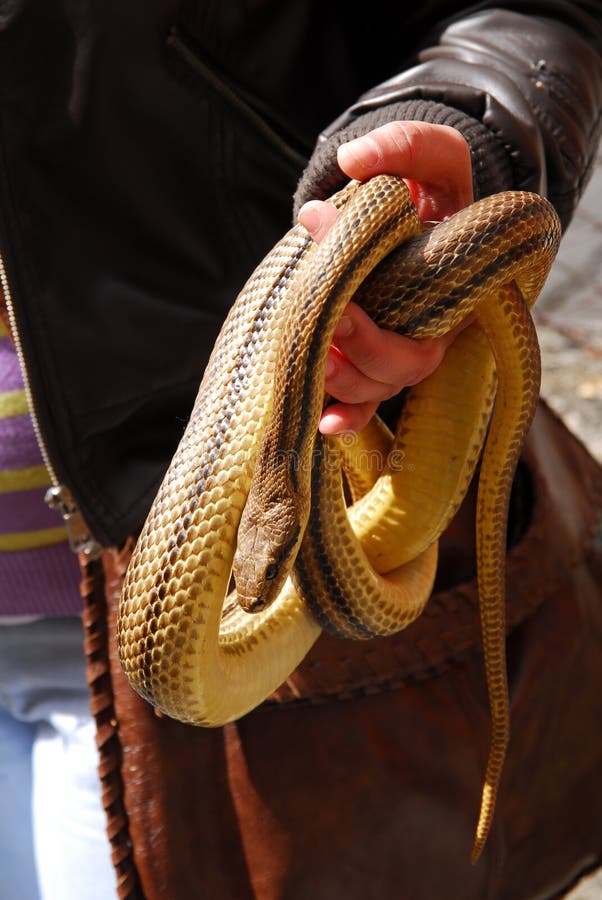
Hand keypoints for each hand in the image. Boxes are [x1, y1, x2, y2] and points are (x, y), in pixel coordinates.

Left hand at [297, 121, 472, 433]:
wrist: (413, 213)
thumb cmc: (423, 189)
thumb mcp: (428, 157)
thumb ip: (402, 146)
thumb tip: (351, 160)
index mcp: (455, 276)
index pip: (437, 296)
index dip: (404, 295)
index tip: (345, 295)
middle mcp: (438, 321)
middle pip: (414, 358)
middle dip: (369, 349)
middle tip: (334, 321)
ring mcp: (409, 347)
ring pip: (388, 384)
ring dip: (351, 382)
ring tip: (318, 363)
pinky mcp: (380, 363)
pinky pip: (372, 402)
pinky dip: (350, 417)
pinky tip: (325, 425)